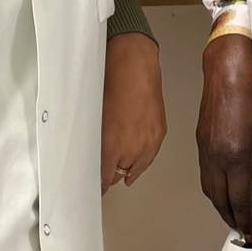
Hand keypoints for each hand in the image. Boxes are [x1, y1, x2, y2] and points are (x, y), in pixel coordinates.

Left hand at [101, 32, 166, 192]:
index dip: (97, 184)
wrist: (134, 64)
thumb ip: (94, 143)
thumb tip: (91, 156)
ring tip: (120, 166)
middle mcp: (131, 149)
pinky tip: (136, 156)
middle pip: (118, 175)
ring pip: (136, 168)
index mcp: (111, 146)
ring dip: (127, 166)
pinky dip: (142, 157)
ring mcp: (148, 143)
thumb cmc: (111, 82)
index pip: (103, 179)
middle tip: (103, 170)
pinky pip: (149, 156)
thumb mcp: (94, 117)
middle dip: (110, 172)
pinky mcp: (160, 134)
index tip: (93, 186)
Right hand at [197, 33, 251, 241]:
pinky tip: (226, 188)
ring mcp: (204, 146)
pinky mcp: (201, 138)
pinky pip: (205, 172)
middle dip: (232, 218)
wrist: (229, 62)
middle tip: (247, 231)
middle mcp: (215, 154)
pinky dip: (215, 187)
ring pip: (208, 187)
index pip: (239, 199)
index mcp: (235, 153)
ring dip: (221, 205)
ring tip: (236, 215)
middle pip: (219, 199)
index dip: (247, 220)